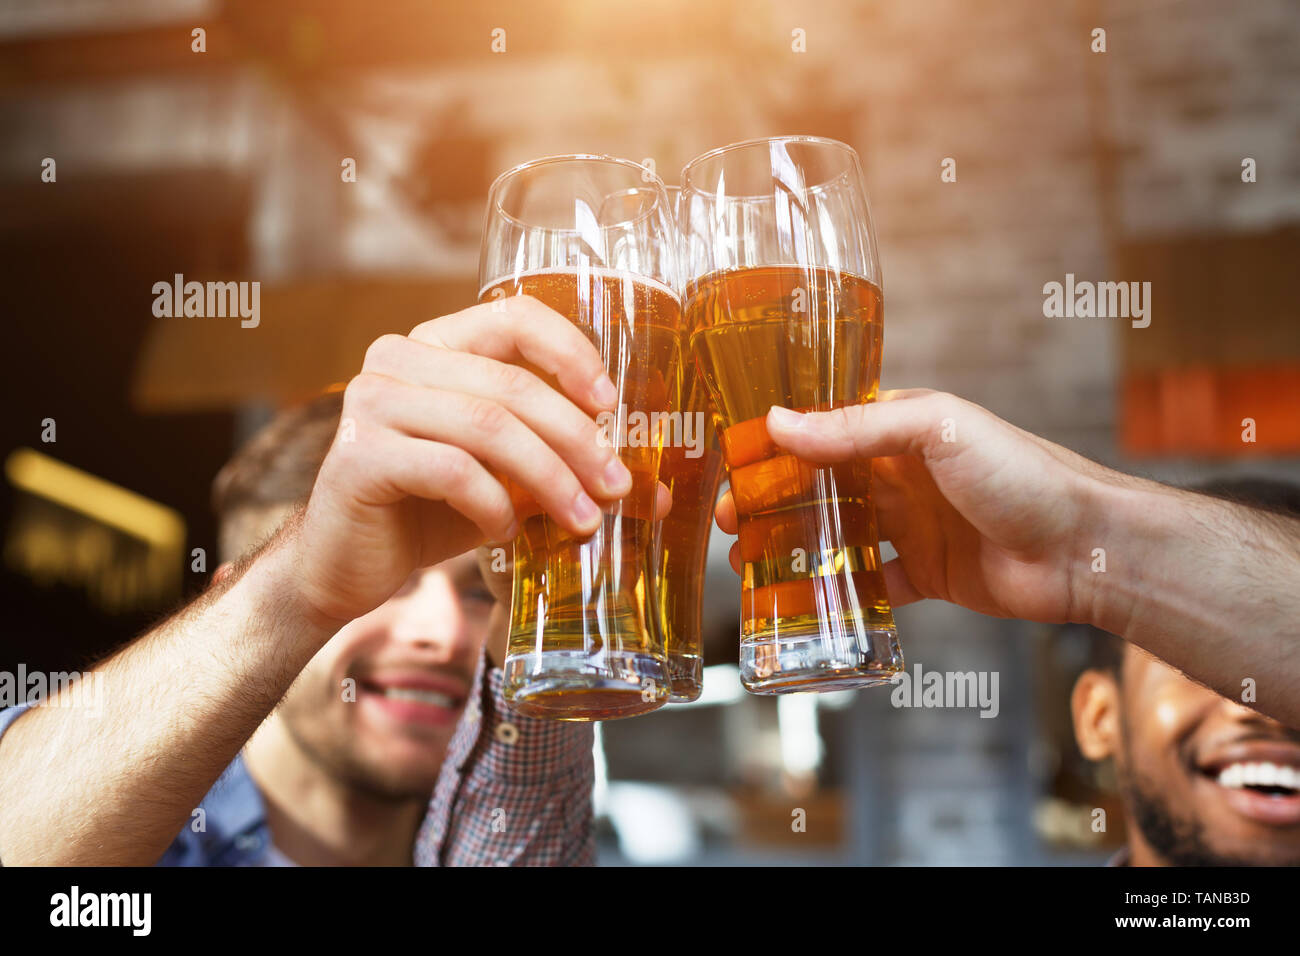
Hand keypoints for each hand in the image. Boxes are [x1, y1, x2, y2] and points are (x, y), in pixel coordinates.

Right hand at [292, 296, 634, 625]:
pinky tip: (507, 533)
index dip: (572, 353)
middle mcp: (398, 358)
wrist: (344, 565)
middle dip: (577, 438)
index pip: (515, 316)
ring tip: (583, 519)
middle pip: (511, 384)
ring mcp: (372, 401)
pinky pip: (452, 470)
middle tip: (616, 485)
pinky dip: (494, 505)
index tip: (612, 404)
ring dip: (550, 478)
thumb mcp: (505, 481)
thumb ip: (562, 470)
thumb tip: (652, 492)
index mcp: (436, 345)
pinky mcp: (361, 454)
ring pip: (489, 426)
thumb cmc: (428, 512)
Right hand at [714, 389, 1116, 624]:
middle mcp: (903, 475)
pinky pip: (872, 584)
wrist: (1084, 549)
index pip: (825, 430)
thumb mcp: (935, 429)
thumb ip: (857, 427)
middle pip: (821, 486)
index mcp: (902, 429)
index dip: (776, 447)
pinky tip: (803, 600)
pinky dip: (838, 592)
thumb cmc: (1020, 474)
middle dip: (771, 501)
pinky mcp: (928, 575)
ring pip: (837, 535)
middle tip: (730, 522)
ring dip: (793, 546)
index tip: (732, 464)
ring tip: (748, 561)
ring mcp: (914, 527)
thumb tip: (778, 422)